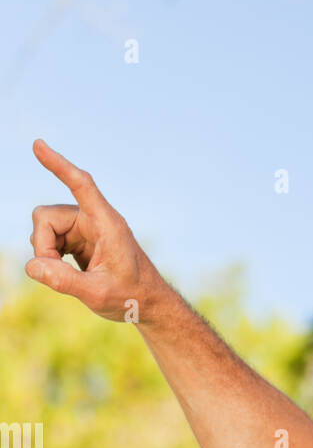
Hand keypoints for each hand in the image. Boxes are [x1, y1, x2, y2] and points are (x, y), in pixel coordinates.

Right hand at [25, 139, 162, 321]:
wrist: (146, 301)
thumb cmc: (130, 296)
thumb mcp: (97, 294)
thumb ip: (64, 281)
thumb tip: (32, 266)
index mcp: (107, 224)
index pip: (81, 185)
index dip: (59, 166)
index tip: (38, 146)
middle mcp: (93, 219)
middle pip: (45, 216)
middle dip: (42, 246)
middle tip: (54, 273)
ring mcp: (83, 227)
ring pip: (43, 229)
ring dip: (46, 253)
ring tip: (67, 277)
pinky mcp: (77, 238)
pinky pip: (48, 239)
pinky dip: (49, 256)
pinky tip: (66, 271)